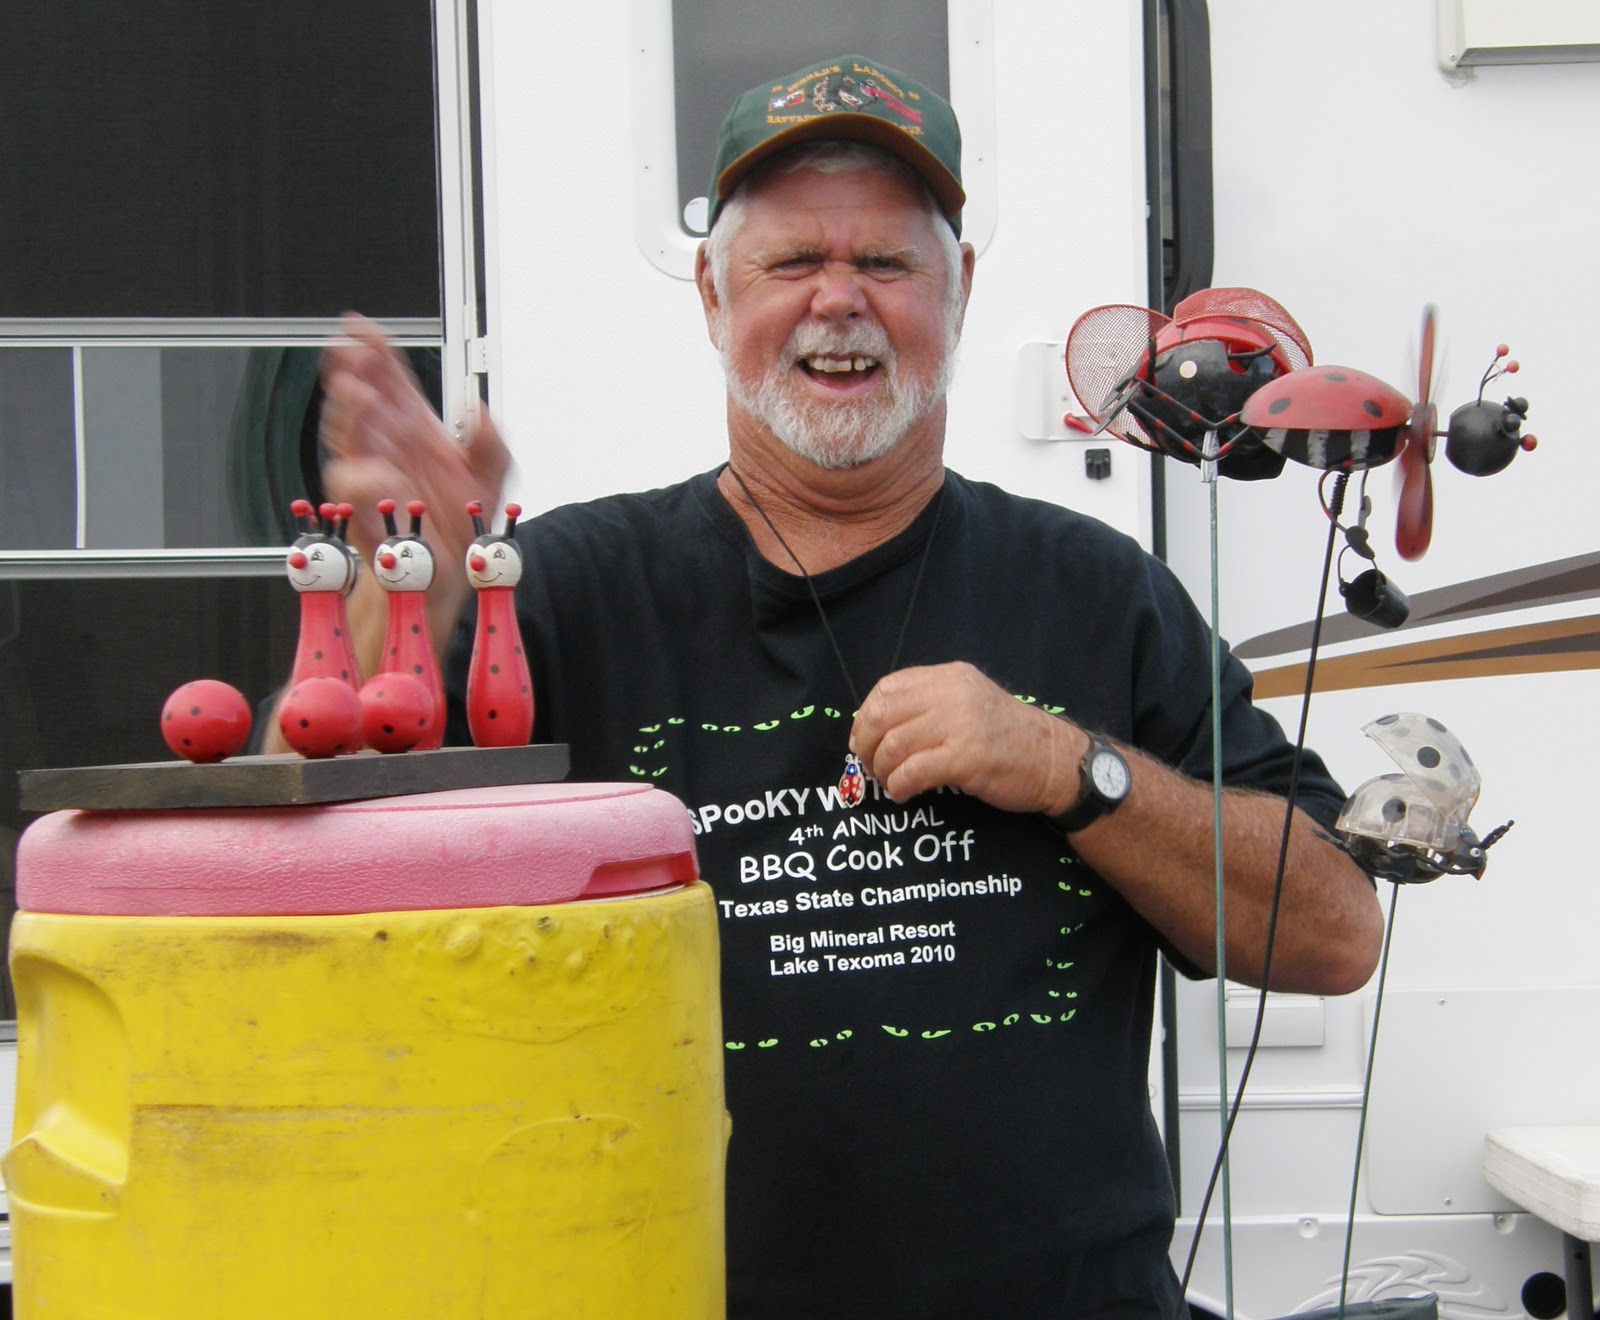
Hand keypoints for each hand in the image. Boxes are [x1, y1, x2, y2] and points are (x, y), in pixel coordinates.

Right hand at [320, 312, 510, 575]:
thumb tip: (480, 410)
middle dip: (355, 373)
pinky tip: (379, 468)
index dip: (375, 350)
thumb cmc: (462, 521)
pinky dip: (363, 476)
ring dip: (350, 413)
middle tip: (353, 354)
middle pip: (363, 398)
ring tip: (357, 393)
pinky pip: (353, 487)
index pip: (390, 379)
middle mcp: (389, 446)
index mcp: (416, 429)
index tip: (361, 327)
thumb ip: (491, 444)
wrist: (451, 572)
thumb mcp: (492, 478)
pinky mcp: (366, 508)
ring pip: (348, 435)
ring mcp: (372, 473)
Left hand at [850, 662, 1086, 813]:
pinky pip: (913, 772)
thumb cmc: (1007, 737)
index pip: (887, 688)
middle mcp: (953, 694)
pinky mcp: (967, 758)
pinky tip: (903, 794)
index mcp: (950, 677)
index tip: (863, 740)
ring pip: (894, 746)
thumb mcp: (969, 701)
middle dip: (866, 745)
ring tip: (889, 782)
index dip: (866, 717)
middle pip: (883, 715)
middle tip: (869, 766)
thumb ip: (930, 703)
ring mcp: (961, 725)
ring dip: (882, 771)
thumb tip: (876, 724)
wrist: (1054, 760)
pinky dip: (899, 786)